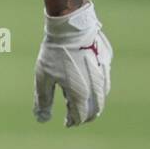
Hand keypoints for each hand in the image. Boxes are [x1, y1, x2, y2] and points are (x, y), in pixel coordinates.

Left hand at [33, 0, 112, 126]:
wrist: (71, 26)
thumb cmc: (54, 53)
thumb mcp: (43, 78)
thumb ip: (43, 100)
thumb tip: (42, 120)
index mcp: (80, 93)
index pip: (80, 116)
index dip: (72, 122)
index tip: (66, 122)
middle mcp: (96, 86)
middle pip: (95, 110)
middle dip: (85, 116)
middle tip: (74, 115)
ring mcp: (104, 72)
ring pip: (102, 96)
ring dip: (92, 103)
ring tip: (80, 101)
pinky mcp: (107, 60)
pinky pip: (105, 80)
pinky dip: (97, 88)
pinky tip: (88, 83)